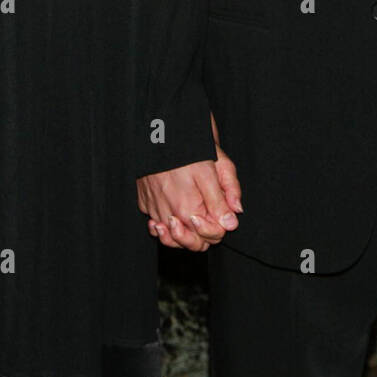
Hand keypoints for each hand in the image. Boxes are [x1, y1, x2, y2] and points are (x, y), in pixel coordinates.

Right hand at [137, 112, 241, 251]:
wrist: (159, 133)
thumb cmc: (188, 150)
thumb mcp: (214, 169)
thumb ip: (224, 197)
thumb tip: (231, 222)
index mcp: (189, 209)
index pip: (210, 237)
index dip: (221, 228)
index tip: (221, 214)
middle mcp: (169, 215)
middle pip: (190, 243)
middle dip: (202, 236)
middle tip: (207, 220)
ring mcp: (154, 210)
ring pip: (171, 238)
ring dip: (182, 234)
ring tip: (189, 222)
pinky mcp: (144, 203)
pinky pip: (155, 223)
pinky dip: (163, 224)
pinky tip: (170, 215)